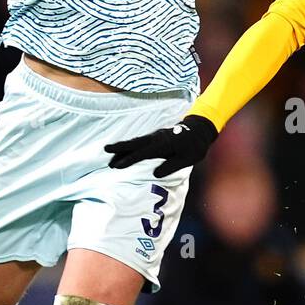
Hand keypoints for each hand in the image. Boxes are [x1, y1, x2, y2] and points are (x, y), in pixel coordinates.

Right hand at [104, 115, 218, 174]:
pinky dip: (130, 146)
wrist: (199, 131)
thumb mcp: (187, 159)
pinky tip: (123, 151)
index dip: (129, 160)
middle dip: (120, 148)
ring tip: (109, 154)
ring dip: (122, 147)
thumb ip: (171, 166)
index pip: (143, 153)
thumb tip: (156, 174)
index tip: (117, 166)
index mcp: (163, 144)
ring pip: (136, 142)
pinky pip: (139, 142)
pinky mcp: (155, 137)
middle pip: (135, 144)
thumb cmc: (194, 146)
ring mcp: (155, 136)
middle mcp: (156, 138)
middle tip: (105, 150)